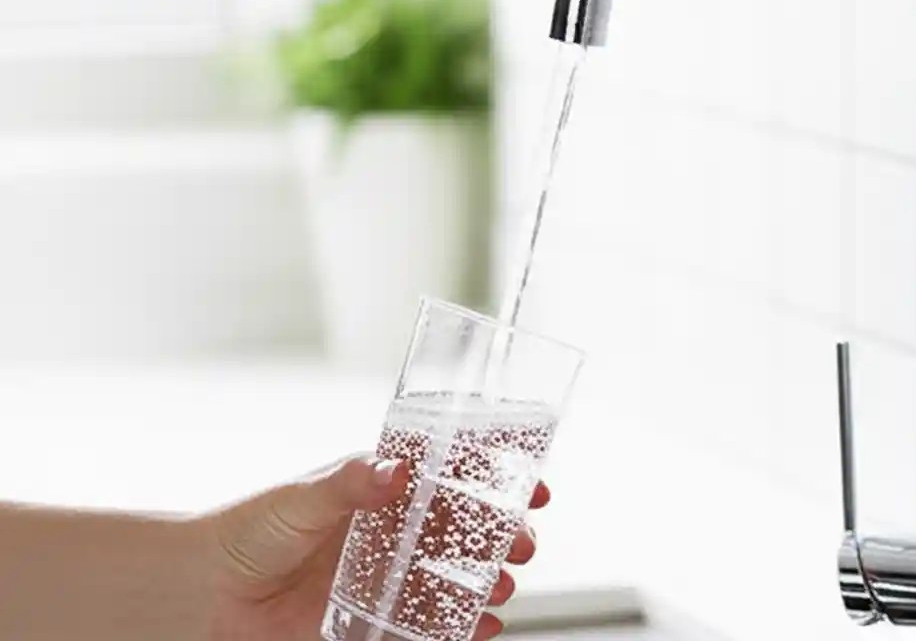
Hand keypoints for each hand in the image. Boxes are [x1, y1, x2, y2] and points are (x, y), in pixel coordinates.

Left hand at [202, 456, 548, 640]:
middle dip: (499, 534)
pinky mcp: (371, 617)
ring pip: (451, 575)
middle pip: (460, 528)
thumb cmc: (245, 535)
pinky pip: (427, 621)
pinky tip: (482, 628)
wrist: (203, 596)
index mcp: (376, 491)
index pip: (446, 475)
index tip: (531, 485)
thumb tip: (396, 470)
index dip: (493, 477)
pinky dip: (460, 625)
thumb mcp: (300, 500)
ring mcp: (382, 575)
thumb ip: (349, 485)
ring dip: (485, 581)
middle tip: (523, 544)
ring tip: (503, 589)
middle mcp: (386, 531)